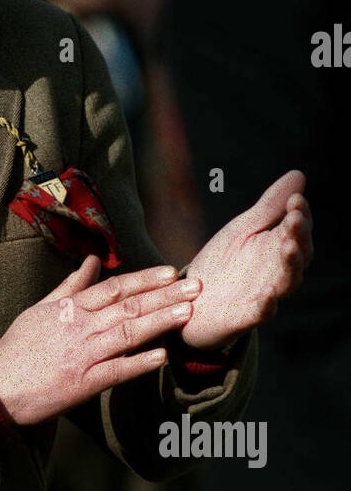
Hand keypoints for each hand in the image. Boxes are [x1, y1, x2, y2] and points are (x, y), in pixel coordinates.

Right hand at [0, 255, 200, 427]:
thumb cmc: (18, 348)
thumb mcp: (40, 309)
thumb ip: (70, 286)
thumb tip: (92, 261)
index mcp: (69, 308)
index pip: (114, 288)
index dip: (145, 280)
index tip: (172, 273)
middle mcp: (79, 327)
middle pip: (128, 307)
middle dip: (165, 296)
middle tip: (196, 287)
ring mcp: (82, 355)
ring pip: (127, 334)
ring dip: (160, 322)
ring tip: (188, 313)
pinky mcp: (82, 384)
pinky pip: (115, 371)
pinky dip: (139, 363)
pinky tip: (162, 356)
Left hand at [180, 170, 313, 350]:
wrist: (191, 302)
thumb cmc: (223, 264)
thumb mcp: (243, 229)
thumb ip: (269, 207)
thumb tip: (299, 175)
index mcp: (277, 247)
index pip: (298, 229)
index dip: (300, 214)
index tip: (295, 199)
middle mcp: (277, 271)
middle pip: (299, 254)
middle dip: (299, 235)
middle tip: (294, 218)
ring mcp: (264, 294)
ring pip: (287, 281)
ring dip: (290, 264)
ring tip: (288, 245)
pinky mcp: (245, 316)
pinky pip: (261, 312)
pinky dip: (266, 304)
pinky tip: (268, 295)